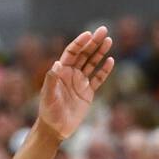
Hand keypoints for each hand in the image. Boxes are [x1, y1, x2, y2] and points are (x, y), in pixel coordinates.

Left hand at [37, 26, 113, 140]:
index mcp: (61, 71)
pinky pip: (98, 79)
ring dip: (100, 52)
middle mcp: (71, 74)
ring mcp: (80, 82)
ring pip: (92, 63)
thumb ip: (51, 80)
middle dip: (93, 42)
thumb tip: (57, 64)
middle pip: (84, 54)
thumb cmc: (48, 112)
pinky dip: (104, 70)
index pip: (72, 52)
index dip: (80, 43)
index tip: (89, 34)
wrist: (55, 129)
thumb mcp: (48, 96)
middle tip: (104, 30)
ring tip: (109, 40)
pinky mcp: (88, 93)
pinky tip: (111, 61)